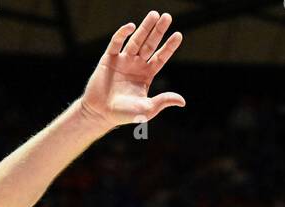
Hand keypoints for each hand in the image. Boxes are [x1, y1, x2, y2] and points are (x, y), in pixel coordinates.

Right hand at [81, 12, 183, 128]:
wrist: (101, 113)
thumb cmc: (125, 114)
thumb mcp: (148, 109)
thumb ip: (163, 101)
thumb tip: (182, 101)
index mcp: (146, 75)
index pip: (161, 57)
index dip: (169, 47)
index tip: (178, 35)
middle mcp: (136, 64)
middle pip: (150, 44)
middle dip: (158, 31)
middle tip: (167, 17)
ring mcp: (123, 60)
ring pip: (136, 40)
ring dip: (144, 27)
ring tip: (154, 14)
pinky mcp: (109, 58)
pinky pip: (117, 42)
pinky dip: (123, 34)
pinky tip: (131, 26)